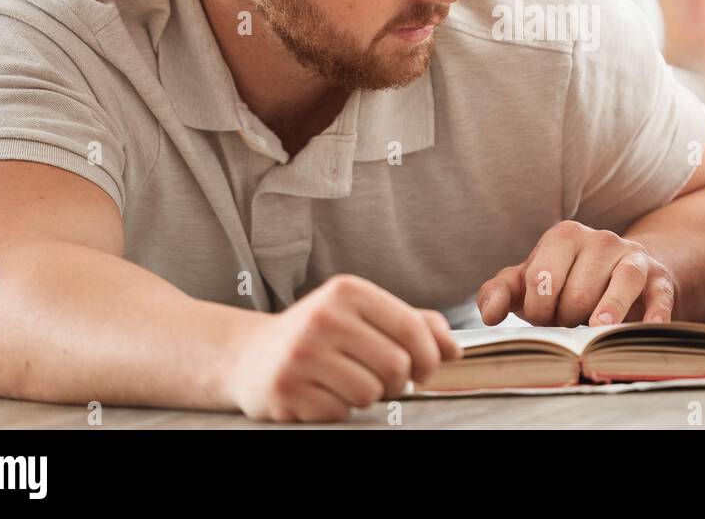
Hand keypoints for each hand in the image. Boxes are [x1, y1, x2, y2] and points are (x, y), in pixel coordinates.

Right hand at [223, 274, 461, 421]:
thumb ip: (414, 324)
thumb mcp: (364, 314)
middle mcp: (323, 318)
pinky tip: (321, 393)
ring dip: (367, 396)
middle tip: (382, 378)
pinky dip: (339, 410)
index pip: (411, 327)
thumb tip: (454, 349)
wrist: (250, 355)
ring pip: (370, 393)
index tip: (426, 368)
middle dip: (398, 380)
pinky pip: (340, 413)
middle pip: (396, 365)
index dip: (429, 355)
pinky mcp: (286, 390)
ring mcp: (301, 354)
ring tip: (347, 382)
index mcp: (347, 291)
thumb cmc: (321, 334)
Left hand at [477, 220, 677, 327]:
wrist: (619, 276)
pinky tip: (648, 327)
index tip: (543, 318)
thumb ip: (501, 292)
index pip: (542, 279)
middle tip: (570, 323)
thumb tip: (490, 314)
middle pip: (579, 290)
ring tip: (598, 330)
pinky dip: (655, 312)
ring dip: (607, 313)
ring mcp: (632, 255)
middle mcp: (599, 239)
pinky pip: (658, 293)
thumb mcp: (529, 284)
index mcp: (563, 236)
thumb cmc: (566, 282)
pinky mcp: (657, 277)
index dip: (538, 310)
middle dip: (569, 318)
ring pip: (620, 283)